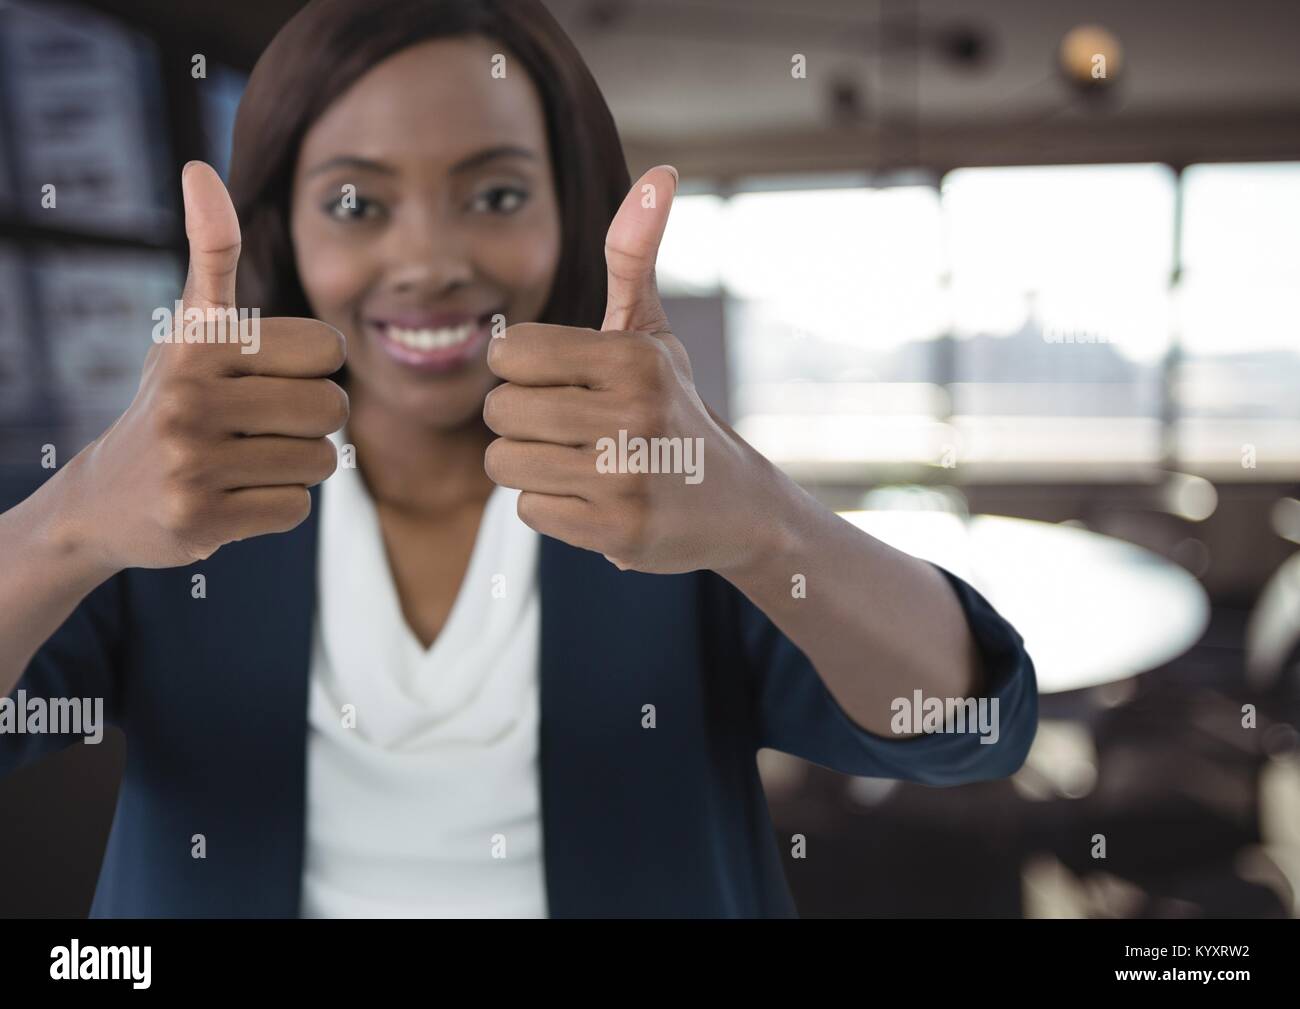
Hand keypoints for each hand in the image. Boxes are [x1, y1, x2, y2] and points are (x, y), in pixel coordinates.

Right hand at [63, 161, 348, 570]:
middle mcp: (190, 398)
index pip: (326, 348)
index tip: (270, 376)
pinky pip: (296, 508)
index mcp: (200, 343)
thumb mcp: (189, 327)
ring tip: (245, 460)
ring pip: (319, 462)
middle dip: (310, 422)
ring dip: (295, 466)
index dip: (312, 367)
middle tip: (261, 427)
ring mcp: (191, 462)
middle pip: (331, 408)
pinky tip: (234, 496)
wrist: (108, 497)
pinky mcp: (200, 518)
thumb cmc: (174, 400)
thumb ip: (212, 253)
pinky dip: (277, 506)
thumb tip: (200, 167)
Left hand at [482, 166, 769, 574]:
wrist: (736, 506)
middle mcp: (632, 415)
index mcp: (633, 358)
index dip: (522, 370)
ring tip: (578, 462)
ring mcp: (626, 477)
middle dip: (521, 422)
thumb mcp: (654, 334)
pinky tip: (592, 498)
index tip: (560, 381)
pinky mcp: (617, 531)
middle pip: (498, 412)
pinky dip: (552, 507)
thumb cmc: (674, 409)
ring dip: (531, 465)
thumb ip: (634, 257)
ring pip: (505, 465)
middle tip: (568, 429)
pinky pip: (530, 510)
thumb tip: (659, 172)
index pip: (509, 354)